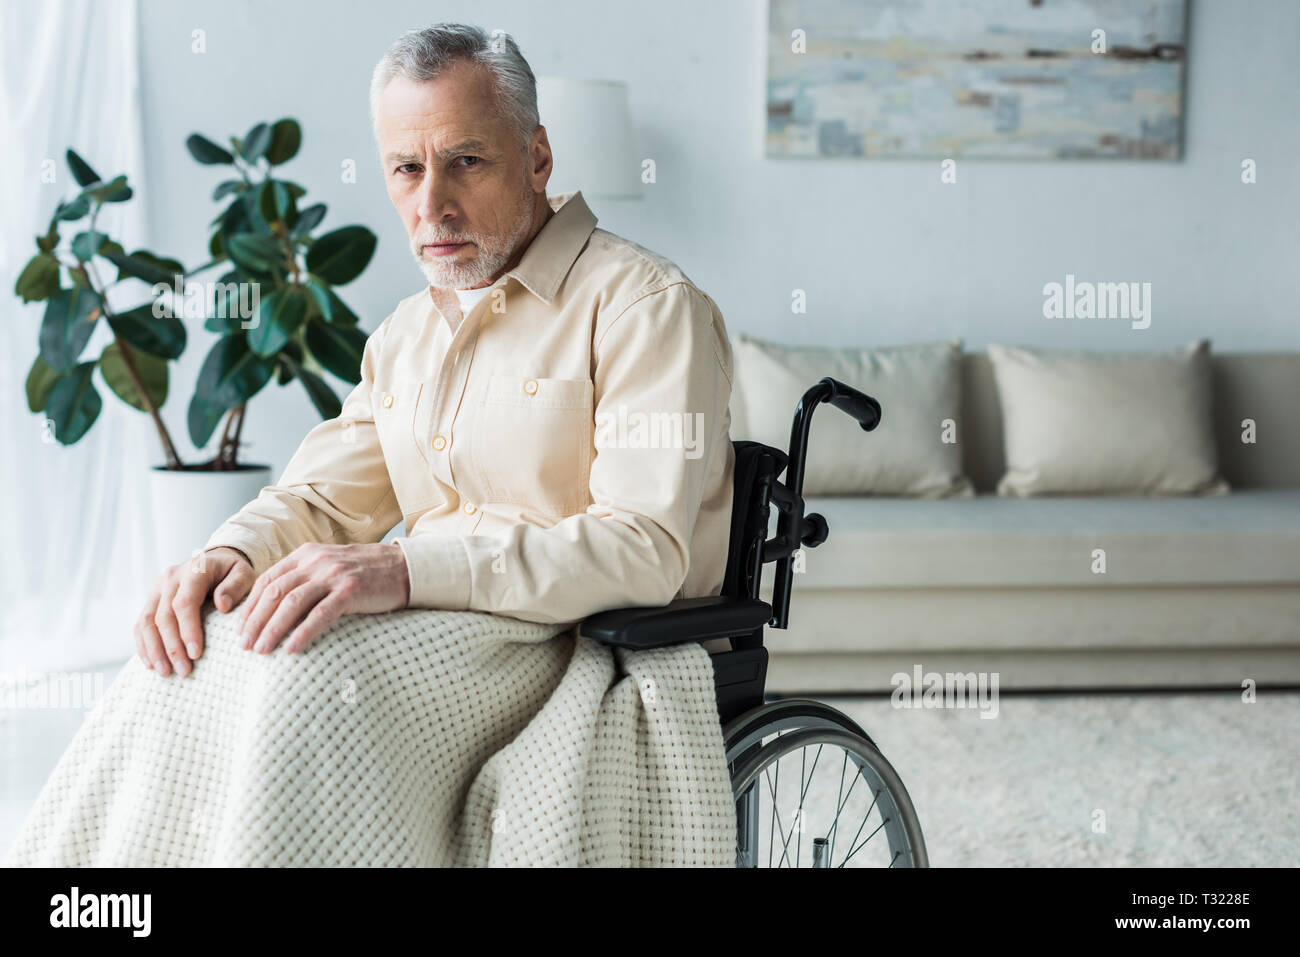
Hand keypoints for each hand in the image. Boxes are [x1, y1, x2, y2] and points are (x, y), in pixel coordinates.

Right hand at [135, 546, 254, 676]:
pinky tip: (151, 664)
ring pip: (147, 622)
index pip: (185, 603)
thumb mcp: (242, 573)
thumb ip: (235, 587)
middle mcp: (170, 579)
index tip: (196, 654)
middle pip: (164, 616)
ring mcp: (157, 589)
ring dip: (154, 650)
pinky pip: (140, 624)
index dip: (188, 630)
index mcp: (194, 571)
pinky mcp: (151, 600)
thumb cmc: (232, 571)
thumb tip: (222, 605)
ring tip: (165, 673)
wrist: (215, 561)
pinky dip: (144, 645)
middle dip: (172, 647)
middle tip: (184, 671)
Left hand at [237, 542, 410, 655]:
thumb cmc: (365, 574)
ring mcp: (334, 575)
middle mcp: (316, 561)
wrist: (404, 568)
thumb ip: (304, 579)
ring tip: (262, 650)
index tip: (240, 630)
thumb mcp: (329, 568)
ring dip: (272, 629)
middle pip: (274, 592)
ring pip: (292, 603)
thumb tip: (274, 607)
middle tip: (244, 646)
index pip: (267, 581)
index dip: (250, 607)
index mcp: (306, 555)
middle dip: (255, 621)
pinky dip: (303, 632)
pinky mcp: (351, 591)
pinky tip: (292, 649)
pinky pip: (320, 614)